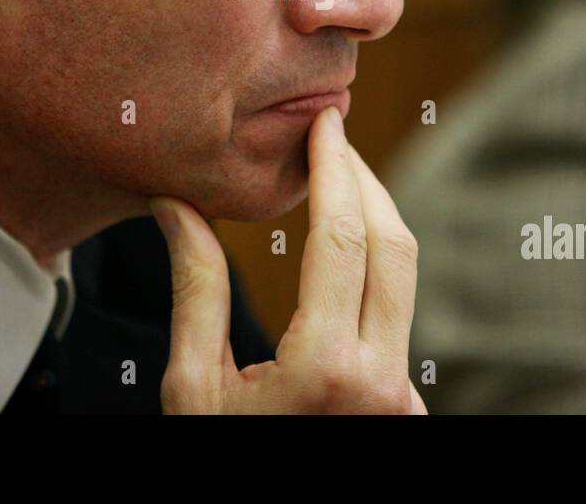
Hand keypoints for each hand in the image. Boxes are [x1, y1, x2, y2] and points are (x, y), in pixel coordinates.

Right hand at [150, 106, 426, 413]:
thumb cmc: (211, 463)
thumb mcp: (192, 389)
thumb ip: (196, 291)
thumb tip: (176, 204)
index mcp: (325, 368)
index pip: (340, 239)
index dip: (334, 169)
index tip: (326, 122)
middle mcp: (383, 382)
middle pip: (393, 250)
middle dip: (365, 184)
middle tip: (334, 141)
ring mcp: (405, 402)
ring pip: (402, 288)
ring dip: (372, 231)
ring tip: (337, 188)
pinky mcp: (410, 413)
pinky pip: (396, 332)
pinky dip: (369, 289)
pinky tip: (342, 269)